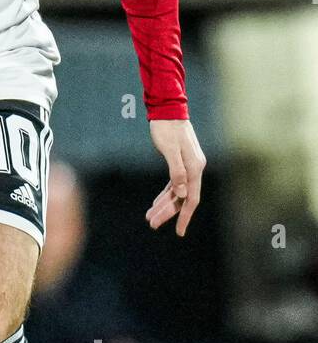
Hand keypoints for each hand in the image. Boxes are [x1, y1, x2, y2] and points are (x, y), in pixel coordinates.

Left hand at [146, 119, 205, 236]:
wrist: (168, 109)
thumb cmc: (166, 128)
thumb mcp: (169, 150)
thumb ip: (176, 172)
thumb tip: (181, 194)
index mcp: (194, 168)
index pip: (190, 199)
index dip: (185, 217)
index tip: (179, 233)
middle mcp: (194, 169)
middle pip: (182, 198)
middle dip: (167, 212)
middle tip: (151, 224)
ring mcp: (188, 166)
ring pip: (177, 192)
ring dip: (164, 205)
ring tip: (150, 217)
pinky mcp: (180, 163)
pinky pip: (174, 184)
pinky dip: (165, 194)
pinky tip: (156, 202)